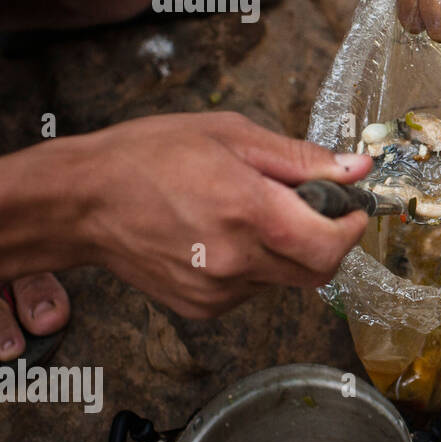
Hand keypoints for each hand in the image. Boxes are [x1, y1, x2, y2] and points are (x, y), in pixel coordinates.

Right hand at [78, 112, 371, 317]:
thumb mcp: (231, 135)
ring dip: (289, 251)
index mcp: (249, 212)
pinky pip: (253, 290)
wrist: (81, 201)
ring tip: (252, 214)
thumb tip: (356, 167)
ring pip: (286, 280)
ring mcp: (218, 290)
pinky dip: (257, 266)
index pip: (331, 244)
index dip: (353, 227)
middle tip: (316, 210)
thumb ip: (301, 158)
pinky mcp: (202, 306)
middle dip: (329, 241)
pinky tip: (226, 235)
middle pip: (318, 271)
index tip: (353, 207)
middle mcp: (237, 260)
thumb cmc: (148, 158)